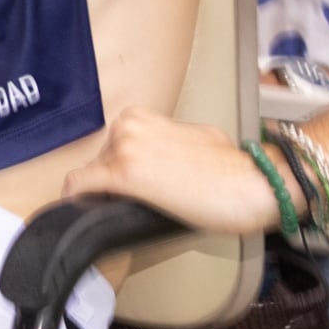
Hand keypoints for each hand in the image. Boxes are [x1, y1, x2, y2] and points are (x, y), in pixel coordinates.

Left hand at [61, 106, 280, 233]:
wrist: (254, 184)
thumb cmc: (232, 170)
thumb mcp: (190, 141)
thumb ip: (162, 145)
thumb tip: (152, 164)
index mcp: (142, 117)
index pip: (111, 147)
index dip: (115, 171)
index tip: (120, 189)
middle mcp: (129, 126)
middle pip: (100, 161)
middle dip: (113, 183)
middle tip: (137, 203)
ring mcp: (123, 147)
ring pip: (93, 174)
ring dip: (105, 193)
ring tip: (132, 210)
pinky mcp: (122, 174)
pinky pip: (79, 185)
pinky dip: (74, 198)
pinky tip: (79, 211)